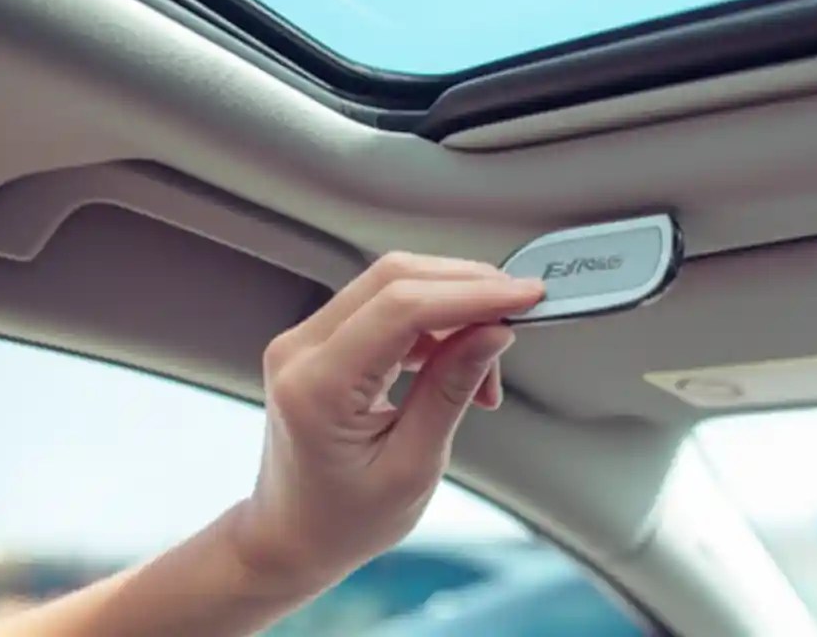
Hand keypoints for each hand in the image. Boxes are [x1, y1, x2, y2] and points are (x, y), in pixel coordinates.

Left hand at [230, 253, 544, 587]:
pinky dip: (433, 322)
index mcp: (318, 386)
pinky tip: (459, 359)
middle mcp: (300, 350)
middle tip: (519, 311)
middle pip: (396, 279)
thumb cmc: (344, 520)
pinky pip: (384, 307)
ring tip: (487, 363)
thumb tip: (494, 332)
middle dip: (468, 286)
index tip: (525, 297)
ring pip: (393, 285)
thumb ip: (451, 390)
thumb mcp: (414, 466)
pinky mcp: (320, 342)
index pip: (402, 308)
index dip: (473, 294)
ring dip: (454, 306)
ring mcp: (305, 341)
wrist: (291, 537)